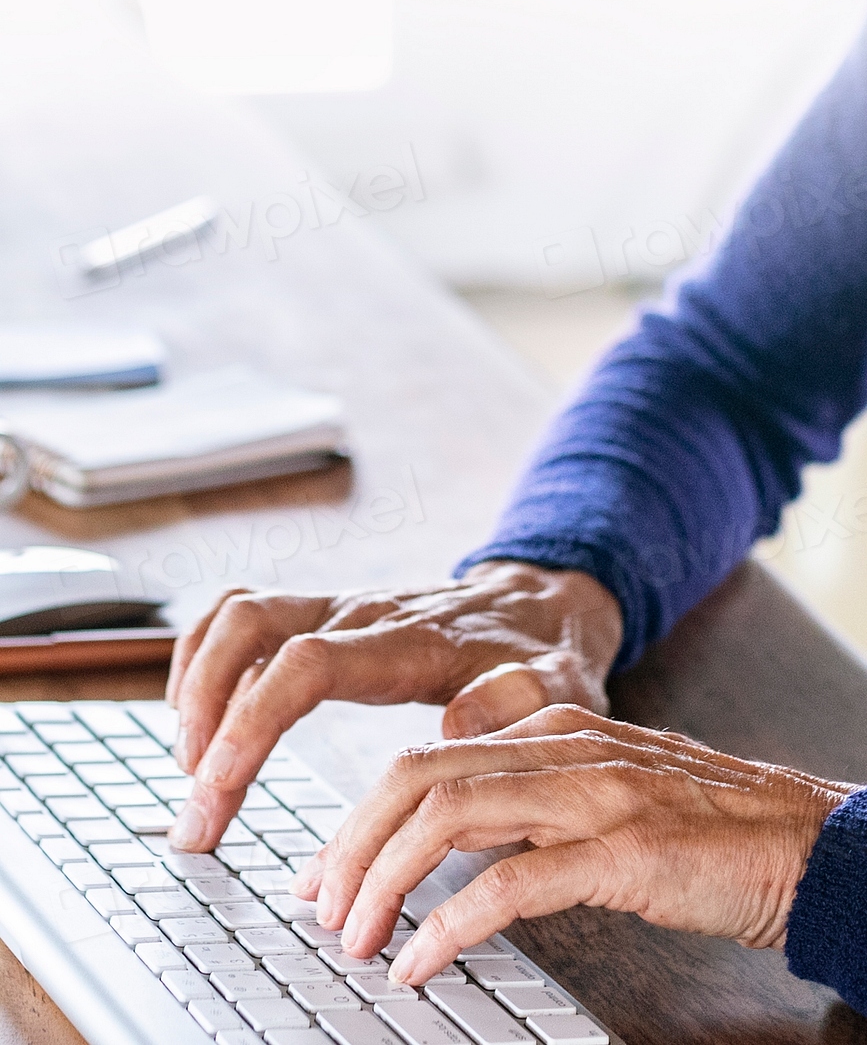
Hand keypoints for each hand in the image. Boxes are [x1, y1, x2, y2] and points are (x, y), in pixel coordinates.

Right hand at [165, 561, 621, 851]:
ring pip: (235, 614)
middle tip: (194, 802)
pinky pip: (242, 616)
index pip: (305, 663)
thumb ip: (520, 706)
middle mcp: (359, 613)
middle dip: (204, 713)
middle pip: (249, 627)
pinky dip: (206, 660)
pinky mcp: (322, 613)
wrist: (539, 602)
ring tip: (189, 765)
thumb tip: (454, 726)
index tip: (216, 785)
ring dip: (196, 684)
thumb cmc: (543, 654)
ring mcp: (336, 606)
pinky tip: (200, 717)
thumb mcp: (557, 688)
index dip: (251, 720)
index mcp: (406, 641)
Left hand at [294, 704, 853, 983]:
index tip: (324, 868)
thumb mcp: (596, 788)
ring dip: (384, 880)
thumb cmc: (697, 823)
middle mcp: (557, 748)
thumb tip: (446, 833)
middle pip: (415, 779)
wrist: (799, 837)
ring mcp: (588, 793)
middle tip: (319, 906)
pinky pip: (509, 884)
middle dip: (351, 845)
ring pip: (447, 818)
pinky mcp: (620, 850)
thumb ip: (526, 797)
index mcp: (545, 729)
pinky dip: (448, 924)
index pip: (423, 759)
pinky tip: (421, 960)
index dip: (359, 816)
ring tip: (355, 936)